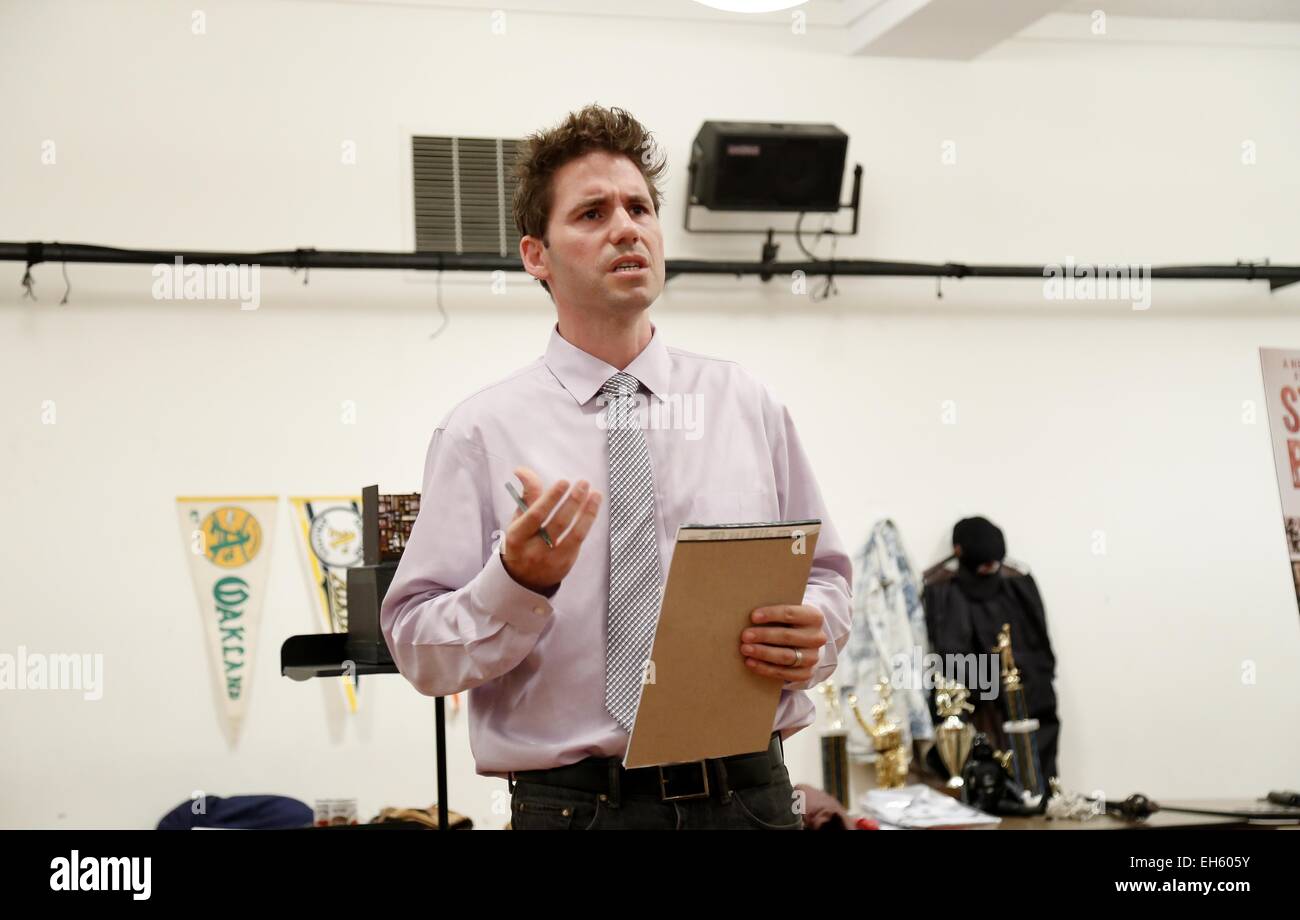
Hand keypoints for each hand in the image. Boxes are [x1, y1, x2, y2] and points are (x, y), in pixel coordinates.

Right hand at [500, 466, 601, 594]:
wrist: (523, 579)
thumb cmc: (522, 541)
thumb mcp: (518, 520)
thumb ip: (525, 496)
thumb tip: (521, 470)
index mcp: (516, 537)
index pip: (535, 515)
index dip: (551, 498)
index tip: (564, 482)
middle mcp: (533, 551)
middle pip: (558, 523)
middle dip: (573, 501)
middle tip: (583, 483)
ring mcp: (551, 560)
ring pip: (574, 533)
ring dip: (587, 511)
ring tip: (595, 493)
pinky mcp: (565, 564)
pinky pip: (579, 540)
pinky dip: (587, 522)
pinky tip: (592, 507)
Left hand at [739, 604, 826, 682]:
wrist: (804, 643)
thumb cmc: (788, 623)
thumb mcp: (787, 614)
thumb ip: (773, 613)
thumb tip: (747, 615)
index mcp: (814, 617)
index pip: (791, 614)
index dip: (771, 614)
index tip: (753, 616)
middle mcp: (817, 637)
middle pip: (787, 636)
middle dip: (764, 636)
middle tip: (745, 636)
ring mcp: (812, 657)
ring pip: (786, 656)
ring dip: (763, 653)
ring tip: (745, 649)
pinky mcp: (806, 673)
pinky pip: (784, 673)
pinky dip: (765, 668)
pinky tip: (750, 662)